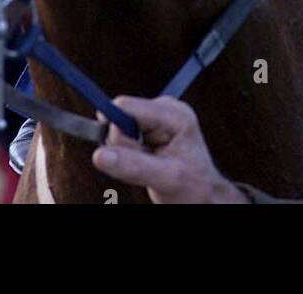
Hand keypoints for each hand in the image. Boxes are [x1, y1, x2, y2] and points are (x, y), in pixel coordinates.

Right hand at [92, 95, 249, 203]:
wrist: (203, 195)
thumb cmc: (192, 187)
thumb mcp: (165, 178)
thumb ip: (132, 165)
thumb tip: (99, 155)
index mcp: (173, 114)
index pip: (126, 107)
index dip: (116, 129)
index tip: (120, 154)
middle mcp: (164, 109)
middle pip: (119, 117)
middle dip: (124, 145)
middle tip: (146, 163)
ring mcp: (156, 118)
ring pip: (118, 129)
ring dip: (127, 151)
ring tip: (149, 164)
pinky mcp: (149, 128)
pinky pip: (122, 137)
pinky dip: (128, 153)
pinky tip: (145, 161)